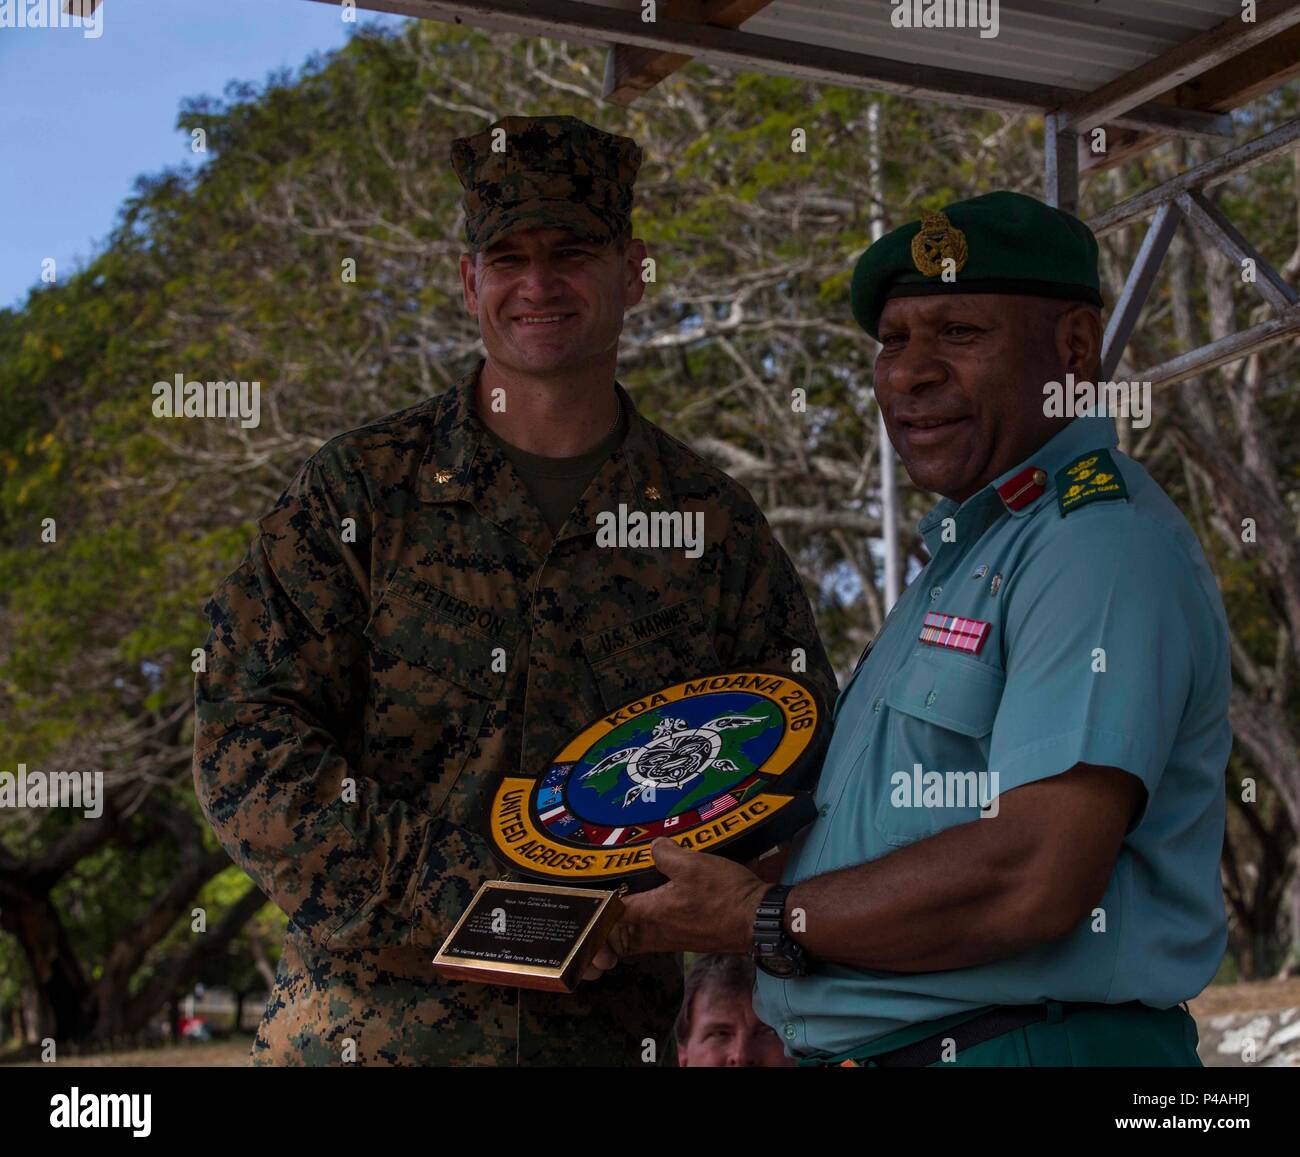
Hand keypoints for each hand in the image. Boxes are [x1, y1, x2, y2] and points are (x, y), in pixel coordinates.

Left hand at [581, 838, 767, 980]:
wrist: (757, 920)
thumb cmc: (724, 894)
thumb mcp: (693, 863)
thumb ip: (666, 853)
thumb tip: (654, 846)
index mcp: (649, 914)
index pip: (607, 919)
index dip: (591, 913)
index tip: (577, 904)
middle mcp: (653, 932)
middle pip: (614, 937)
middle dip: (600, 928)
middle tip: (591, 909)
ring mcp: (667, 939)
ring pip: (631, 939)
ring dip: (619, 928)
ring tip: (613, 906)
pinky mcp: (681, 938)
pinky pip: (649, 936)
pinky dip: (639, 926)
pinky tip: (646, 906)